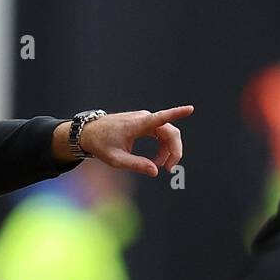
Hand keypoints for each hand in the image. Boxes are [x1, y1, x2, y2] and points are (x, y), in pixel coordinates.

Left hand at [54, 105, 193, 175]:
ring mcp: (145, 120)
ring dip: (167, 151)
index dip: (176, 113)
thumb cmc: (100, 145)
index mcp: (136, 125)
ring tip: (159, 166)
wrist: (89, 133)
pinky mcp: (144, 123)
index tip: (190, 109)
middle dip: (174, 151)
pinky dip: (162, 148)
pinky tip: (156, 160)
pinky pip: (160, 134)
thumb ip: (136, 164)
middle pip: (170, 132)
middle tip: (169, 169)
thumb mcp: (115, 159)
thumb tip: (155, 171)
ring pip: (167, 134)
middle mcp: (143, 118)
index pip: (160, 118)